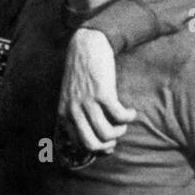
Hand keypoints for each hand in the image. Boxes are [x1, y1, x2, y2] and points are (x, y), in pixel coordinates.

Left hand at [57, 27, 135, 153]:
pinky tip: (131, 111)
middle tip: (117, 134)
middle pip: (92, 145)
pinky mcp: (102, 93)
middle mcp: (73, 110)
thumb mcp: (72, 97)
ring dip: (121, 131)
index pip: (79, 144)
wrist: (86, 46)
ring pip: (107, 134)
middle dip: (108, 145)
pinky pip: (120, 117)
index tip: (109, 143)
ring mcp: (86, 102)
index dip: (98, 148)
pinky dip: (129, 117)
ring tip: (124, 120)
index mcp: (64, 113)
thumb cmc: (82, 73)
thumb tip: (101, 143)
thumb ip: (78, 116)